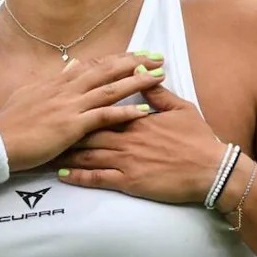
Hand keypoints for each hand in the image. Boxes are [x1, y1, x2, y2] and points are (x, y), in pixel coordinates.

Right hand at [0, 53, 165, 171]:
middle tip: (157, 56)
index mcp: (57, 83)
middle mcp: (66, 89)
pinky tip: (144, 111)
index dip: (116, 59)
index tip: (136, 55)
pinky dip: (125, 112)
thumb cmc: (10, 123)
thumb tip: (69, 66)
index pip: (93, 65)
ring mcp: (70, 106)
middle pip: (107, 70)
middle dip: (134, 62)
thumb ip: (52, 82)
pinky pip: (104, 116)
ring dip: (137, 82)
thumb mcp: (30, 95)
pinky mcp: (72, 125)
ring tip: (159, 76)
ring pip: (110, 89)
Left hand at [55, 83, 226, 203]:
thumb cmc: (198, 139)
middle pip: (88, 131)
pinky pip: (98, 178)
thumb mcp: (180, 109)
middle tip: (44, 128)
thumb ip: (157, 94)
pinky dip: (78, 176)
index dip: (81, 107)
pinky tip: (63, 174)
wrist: (212, 170)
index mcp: (136, 120)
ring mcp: (127, 161)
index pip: (102, 109)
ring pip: (88, 154)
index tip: (62, 104)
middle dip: (65, 130)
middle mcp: (127, 138)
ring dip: (65, 152)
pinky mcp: (130, 182)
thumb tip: (142, 74)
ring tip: (46, 150)